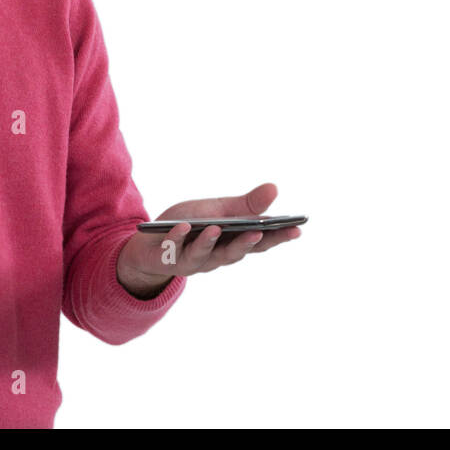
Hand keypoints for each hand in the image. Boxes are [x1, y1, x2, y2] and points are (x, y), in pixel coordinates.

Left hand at [116, 182, 301, 297]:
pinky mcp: (169, 259)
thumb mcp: (219, 210)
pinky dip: (179, 238)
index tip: (298, 229)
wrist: (151, 242)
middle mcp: (217, 257)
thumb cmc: (190, 224)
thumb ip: (246, 205)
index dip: (279, 237)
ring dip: (212, 243)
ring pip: (206, 256)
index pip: (260, 241)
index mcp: (232, 243)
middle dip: (249, 242)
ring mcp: (193, 260)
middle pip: (236, 252)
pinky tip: (183, 226)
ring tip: (217, 228)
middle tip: (263, 230)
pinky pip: (174, 250)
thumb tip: (275, 188)